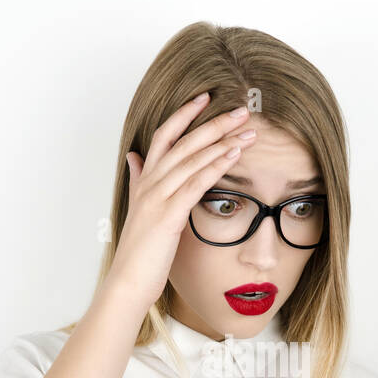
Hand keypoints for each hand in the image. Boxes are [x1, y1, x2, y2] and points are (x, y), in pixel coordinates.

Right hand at [105, 91, 259, 308]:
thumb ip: (138, 180)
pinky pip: (195, 183)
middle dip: (214, 122)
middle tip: (242, 110)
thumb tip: (135, 157)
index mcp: (145, 180)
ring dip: (223, 141)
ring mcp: (158, 197)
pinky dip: (216, 166)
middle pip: (184, 141)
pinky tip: (234, 155)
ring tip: (248, 130)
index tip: (206, 97)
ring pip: (193, 159)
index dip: (184, 114)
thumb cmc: (140, 250)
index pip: (164, 135)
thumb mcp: (139, 209)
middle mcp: (150, 183)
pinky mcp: (168, 215)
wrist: (129, 281)